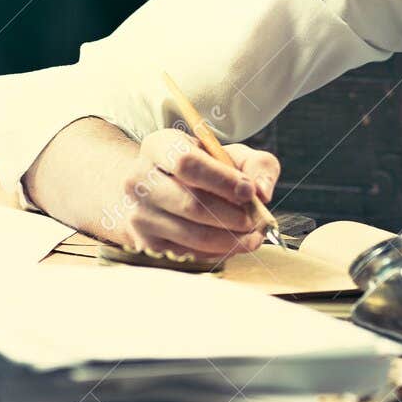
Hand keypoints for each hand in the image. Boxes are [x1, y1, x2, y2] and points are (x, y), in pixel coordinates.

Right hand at [103, 127, 279, 259]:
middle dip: (232, 216)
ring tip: (252, 235)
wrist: (163, 192)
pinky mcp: (146, 243)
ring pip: (191, 234)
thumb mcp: (232, 155)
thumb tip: (262, 192)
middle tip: (256, 220)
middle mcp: (140, 180)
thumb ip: (257, 165)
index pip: (187, 163)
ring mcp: (139, 214)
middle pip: (190, 204)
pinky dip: (218, 253)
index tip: (249, 192)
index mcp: (159, 146)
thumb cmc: (205, 170)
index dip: (222, 180)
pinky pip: (188, 254)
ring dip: (230, 239)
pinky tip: (233, 244)